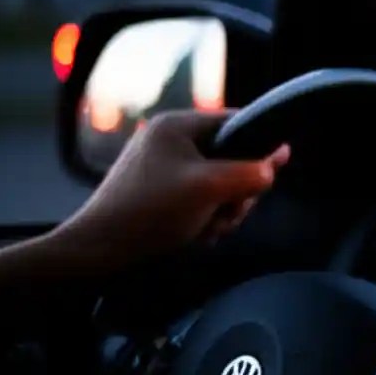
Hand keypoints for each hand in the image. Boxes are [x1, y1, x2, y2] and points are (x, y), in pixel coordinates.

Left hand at [55, 110, 289, 273]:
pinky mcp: (159, 193)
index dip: (258, 148)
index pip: (236, 123)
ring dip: (221, 209)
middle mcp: (170, 141)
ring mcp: (163, 168)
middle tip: (226, 213)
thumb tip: (277, 161)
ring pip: (218, 183)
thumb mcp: (210, 189)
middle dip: (236, 191)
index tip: (265, 177)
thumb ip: (251, 173)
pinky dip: (204, 217)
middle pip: (231, 158)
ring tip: (206, 228)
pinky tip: (195, 233)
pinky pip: (199, 198)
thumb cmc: (150, 212)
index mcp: (176, 126)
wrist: (98, 252)